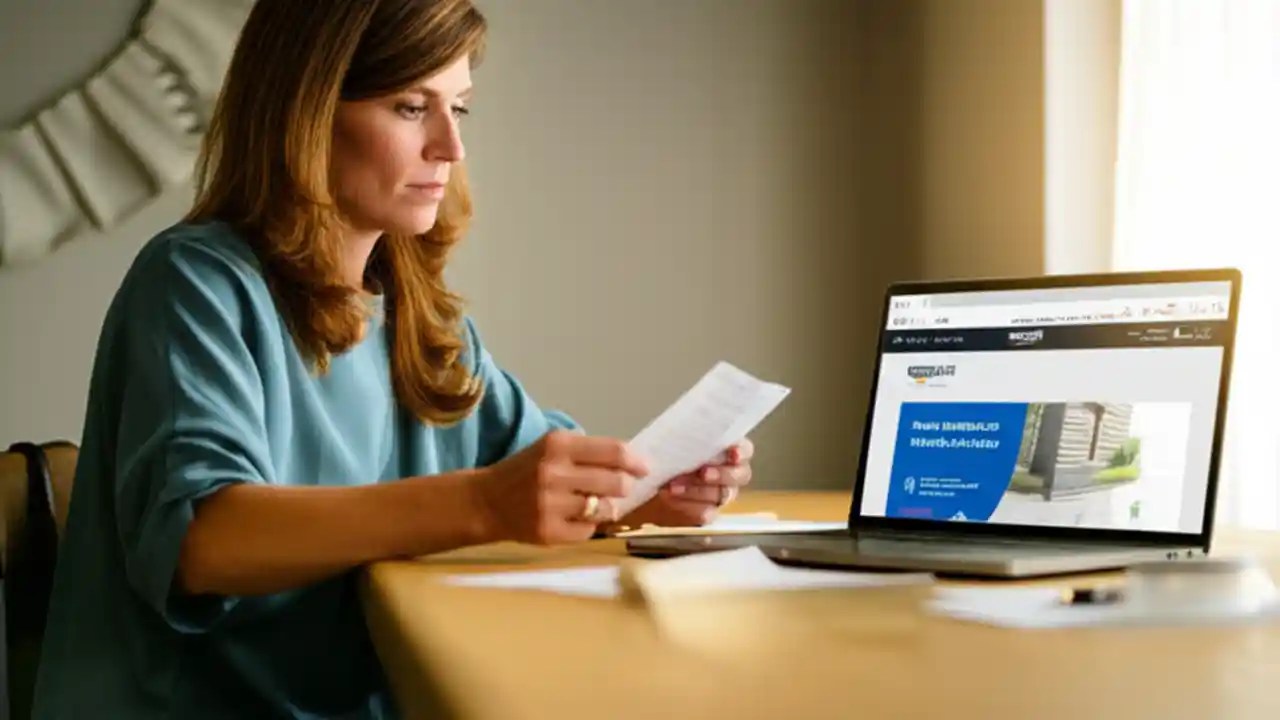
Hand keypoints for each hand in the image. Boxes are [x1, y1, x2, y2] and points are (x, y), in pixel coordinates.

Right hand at [472, 430, 649, 544]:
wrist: (485, 502)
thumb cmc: (525, 471)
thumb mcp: (551, 448)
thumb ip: (588, 452)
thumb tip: (633, 463)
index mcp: (557, 445)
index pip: (613, 451)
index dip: (636, 461)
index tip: (645, 468)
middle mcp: (553, 473)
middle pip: (616, 482)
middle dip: (624, 486)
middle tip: (618, 488)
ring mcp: (550, 505)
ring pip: (605, 509)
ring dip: (607, 507)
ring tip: (593, 503)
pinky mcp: (548, 532)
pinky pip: (589, 531)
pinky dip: (588, 525)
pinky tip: (573, 518)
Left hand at [614, 438, 754, 528]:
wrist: (656, 476)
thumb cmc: (672, 451)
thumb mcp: (674, 439)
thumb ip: (677, 438)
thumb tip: (659, 450)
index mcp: (730, 449)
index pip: (746, 450)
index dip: (742, 452)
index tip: (733, 453)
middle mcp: (733, 473)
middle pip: (740, 476)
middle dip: (721, 474)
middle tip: (702, 472)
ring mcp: (723, 494)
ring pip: (722, 495)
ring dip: (698, 491)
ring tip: (673, 486)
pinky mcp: (709, 511)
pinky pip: (707, 513)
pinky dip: (689, 506)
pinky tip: (672, 499)